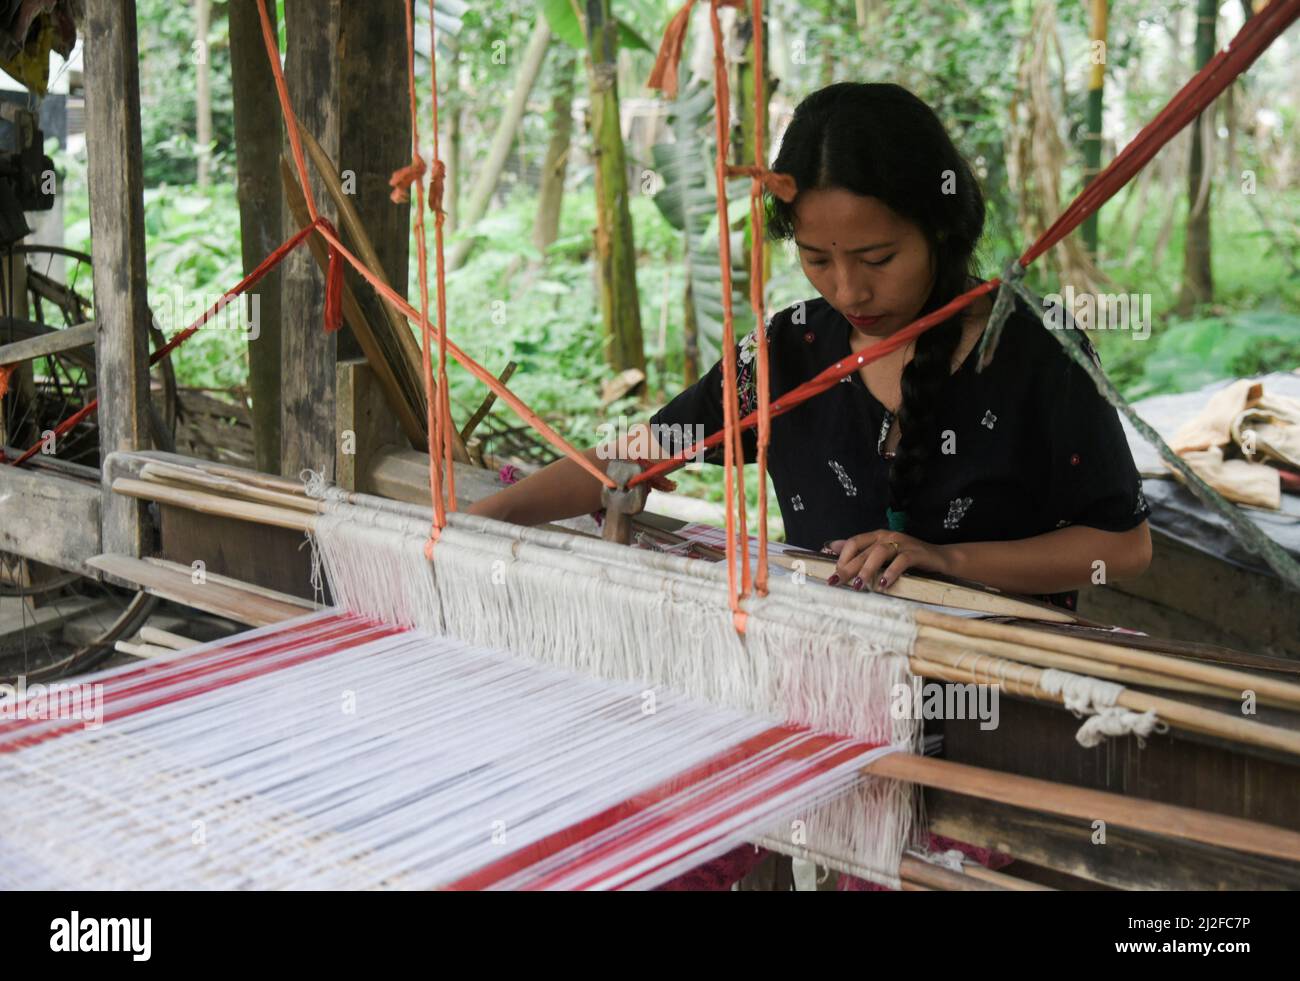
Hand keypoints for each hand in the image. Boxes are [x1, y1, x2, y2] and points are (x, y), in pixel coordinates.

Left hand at [823, 530, 951, 591]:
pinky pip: (902, 561)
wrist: (942, 558)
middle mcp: (888, 536)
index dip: (842, 557)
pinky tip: (883, 585)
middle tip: (836, 582)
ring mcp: (903, 543)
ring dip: (867, 569)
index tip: (833, 574)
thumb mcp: (883, 555)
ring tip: (858, 585)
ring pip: (880, 552)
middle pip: (863, 550)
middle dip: (848, 567)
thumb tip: (831, 547)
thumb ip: (860, 551)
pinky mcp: (917, 552)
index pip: (854, 542)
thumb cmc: (909, 558)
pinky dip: (891, 572)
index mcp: (878, 536)